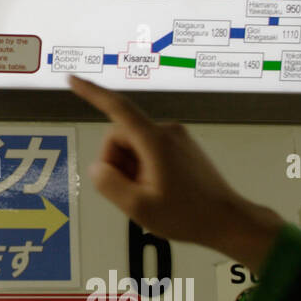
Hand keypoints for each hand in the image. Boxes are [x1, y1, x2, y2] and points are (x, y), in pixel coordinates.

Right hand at [68, 73, 284, 270]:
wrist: (228, 221)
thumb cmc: (186, 215)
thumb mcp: (139, 207)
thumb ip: (109, 184)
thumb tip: (98, 168)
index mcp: (154, 141)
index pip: (117, 108)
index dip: (91, 93)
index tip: (72, 80)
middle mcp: (166, 131)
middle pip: (120, 137)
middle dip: (117, 164)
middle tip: (132, 193)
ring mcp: (176, 138)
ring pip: (133, 146)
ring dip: (131, 169)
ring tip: (149, 194)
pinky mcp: (182, 147)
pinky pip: (148, 151)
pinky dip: (143, 169)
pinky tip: (158, 190)